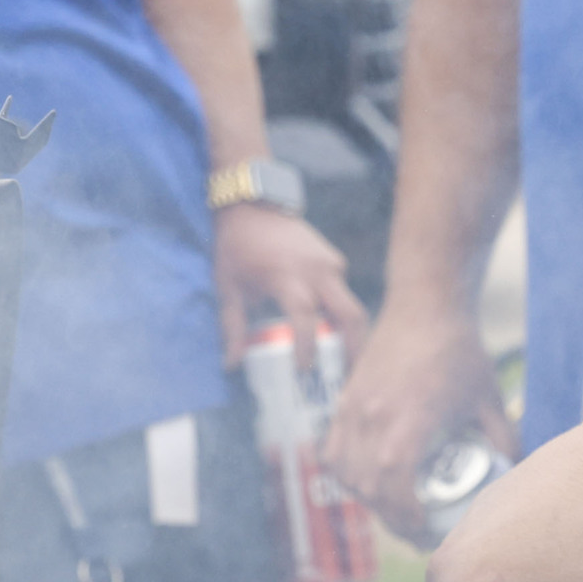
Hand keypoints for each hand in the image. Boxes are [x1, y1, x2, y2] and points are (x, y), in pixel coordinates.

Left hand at [213, 200, 366, 362]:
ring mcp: (330, 263)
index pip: (305, 316)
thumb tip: (232, 365)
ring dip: (353, 335)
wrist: (254, 206)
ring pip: (352, 305)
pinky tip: (335, 336)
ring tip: (345, 362)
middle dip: (353, 348)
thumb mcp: (229, 288)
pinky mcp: (334, 260)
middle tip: (347, 375)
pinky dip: (343, 316)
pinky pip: (344, 293)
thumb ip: (232, 328)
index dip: (307, 345)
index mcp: (287, 276)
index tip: (304, 370)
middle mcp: (316, 270)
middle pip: (349, 314)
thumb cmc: (237, 247)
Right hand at [325, 296, 515, 540]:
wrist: (424, 305)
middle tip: (416, 530)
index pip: (394, 477)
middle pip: (368, 484)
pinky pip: (333, 453)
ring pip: (346, 473)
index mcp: (411, 415)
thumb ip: (502, 438)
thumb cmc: (459, 349)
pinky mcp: (344, 402)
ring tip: (394, 510)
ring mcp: (353, 408)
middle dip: (391, 517)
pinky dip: (347, 476)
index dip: (404, 511)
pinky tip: (369, 484)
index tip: (423, 527)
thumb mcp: (488, 397)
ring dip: (368, 500)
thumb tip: (512, 475)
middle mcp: (374, 415)